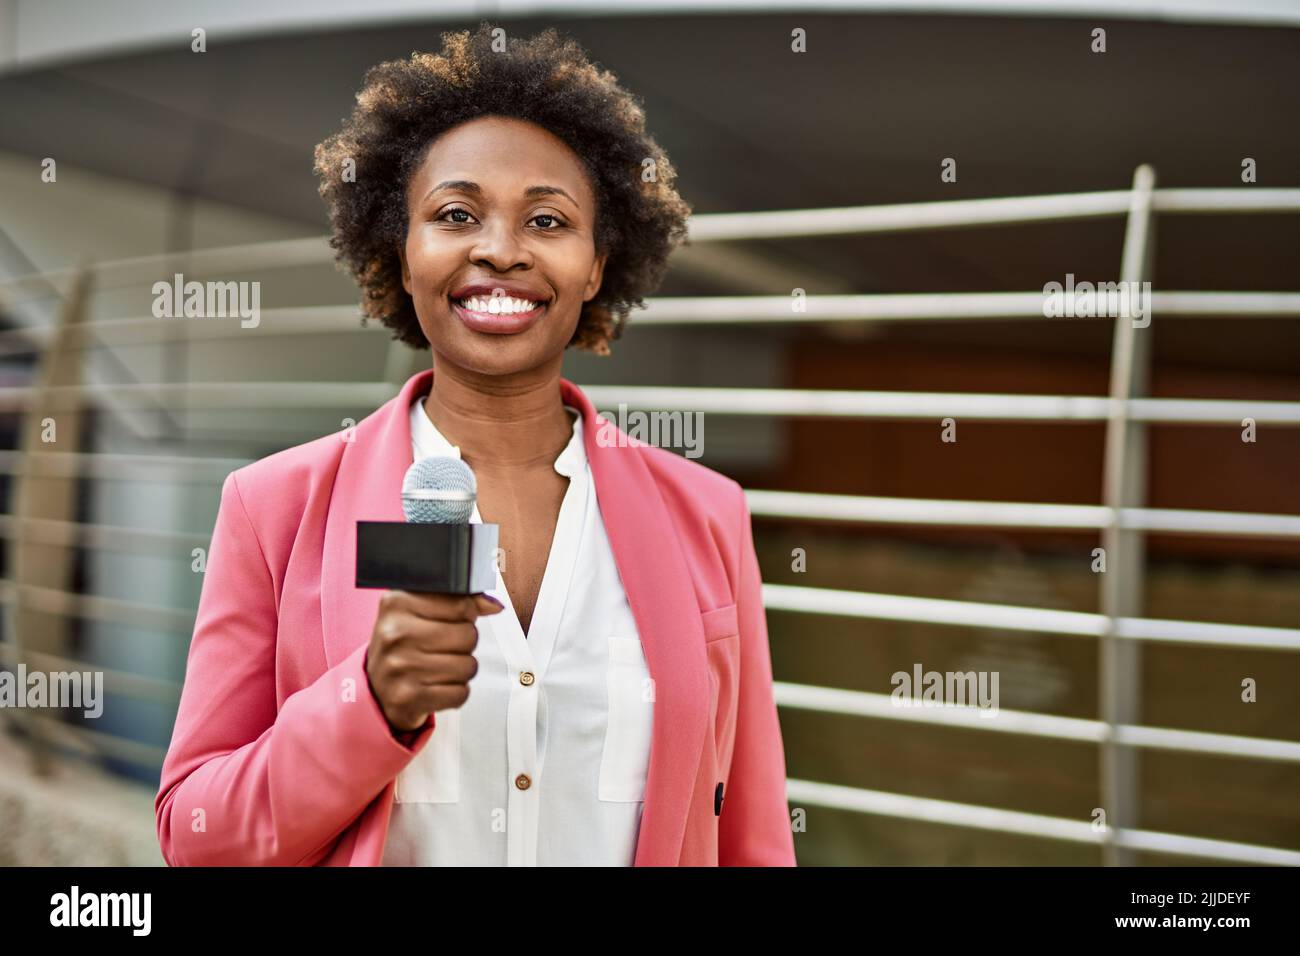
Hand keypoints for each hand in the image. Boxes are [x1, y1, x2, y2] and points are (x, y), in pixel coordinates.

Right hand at [365, 590, 503, 733]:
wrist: (375, 689)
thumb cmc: (403, 646)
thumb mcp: (419, 612)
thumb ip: (458, 602)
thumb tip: (493, 605)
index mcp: (397, 603)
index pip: (461, 604)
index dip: (467, 614)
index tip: (454, 621)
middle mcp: (395, 634)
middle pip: (468, 635)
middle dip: (465, 644)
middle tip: (444, 648)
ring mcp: (400, 667)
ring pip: (468, 666)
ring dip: (462, 670)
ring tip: (441, 668)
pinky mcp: (409, 698)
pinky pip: (461, 693)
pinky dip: (456, 692)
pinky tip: (437, 686)